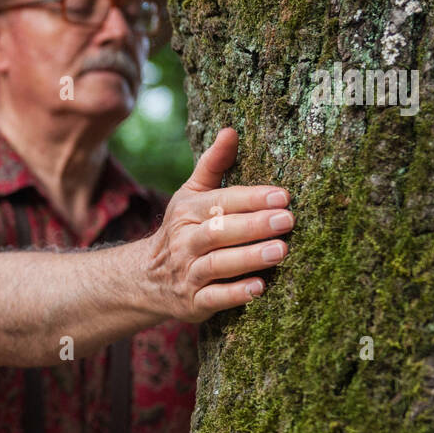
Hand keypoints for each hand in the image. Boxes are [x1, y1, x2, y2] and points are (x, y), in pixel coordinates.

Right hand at [139, 127, 293, 322]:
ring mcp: (188, 273)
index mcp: (187, 212)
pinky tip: (259, 288)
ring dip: (249, 257)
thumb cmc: (182, 231)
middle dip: (254, 225)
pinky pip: (214, 298)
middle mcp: (186, 242)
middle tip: (288, 220)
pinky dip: (235, 294)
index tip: (283, 195)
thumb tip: (231, 130)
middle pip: (219, 232)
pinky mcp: (193, 302)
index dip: (251, 198)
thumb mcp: (190, 196)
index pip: (220, 202)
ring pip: (218, 264)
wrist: (145, 278)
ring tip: (281, 250)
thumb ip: (213, 166)